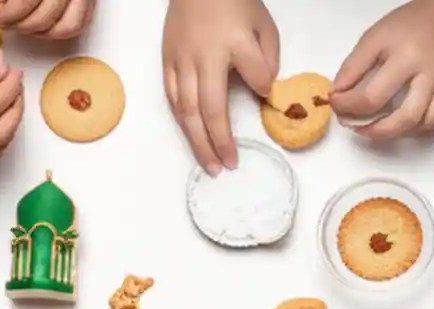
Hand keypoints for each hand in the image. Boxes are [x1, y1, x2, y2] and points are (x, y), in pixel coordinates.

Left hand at [0, 0, 93, 38]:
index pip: (25, 3)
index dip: (7, 14)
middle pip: (43, 19)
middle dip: (18, 26)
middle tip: (4, 22)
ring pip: (64, 28)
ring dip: (39, 33)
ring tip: (22, 26)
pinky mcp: (91, 1)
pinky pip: (79, 25)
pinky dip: (60, 31)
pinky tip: (44, 26)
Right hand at [163, 0, 278, 173]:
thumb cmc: (235, 3)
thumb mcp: (263, 24)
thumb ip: (266, 59)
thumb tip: (264, 92)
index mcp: (233, 42)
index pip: (254, 73)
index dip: (262, 86)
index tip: (267, 96)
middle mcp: (203, 56)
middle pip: (209, 108)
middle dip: (218, 141)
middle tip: (227, 166)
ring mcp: (180, 60)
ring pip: (186, 109)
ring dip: (197, 140)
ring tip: (209, 164)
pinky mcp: (166, 60)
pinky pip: (172, 97)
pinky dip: (182, 121)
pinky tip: (192, 137)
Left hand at [331, 0, 433, 139]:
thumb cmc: (409, 26)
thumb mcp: (375, 37)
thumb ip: (354, 65)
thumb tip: (338, 94)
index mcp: (406, 58)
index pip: (373, 96)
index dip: (349, 106)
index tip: (336, 103)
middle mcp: (428, 77)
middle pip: (403, 118)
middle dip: (374, 130)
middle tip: (354, 126)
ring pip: (421, 125)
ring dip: (395, 134)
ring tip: (373, 128)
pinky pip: (433, 123)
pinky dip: (413, 129)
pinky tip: (397, 124)